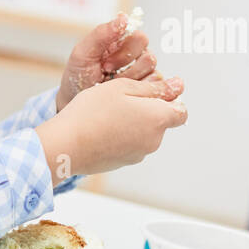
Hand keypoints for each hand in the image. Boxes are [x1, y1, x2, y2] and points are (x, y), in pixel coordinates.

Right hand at [36, 75, 186, 181]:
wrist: (66, 145)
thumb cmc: (91, 112)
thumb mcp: (122, 88)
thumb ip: (153, 88)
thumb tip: (177, 86)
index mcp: (157, 119)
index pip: (181, 111)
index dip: (172, 100)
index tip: (155, 91)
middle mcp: (153, 140)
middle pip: (161, 122)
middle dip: (148, 109)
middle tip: (121, 98)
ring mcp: (138, 154)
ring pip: (144, 133)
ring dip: (133, 122)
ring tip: (107, 113)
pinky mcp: (123, 163)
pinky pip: (130, 145)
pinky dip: (122, 136)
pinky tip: (102, 128)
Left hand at [56, 12, 158, 111]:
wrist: (77, 106)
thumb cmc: (78, 78)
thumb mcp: (83, 53)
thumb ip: (101, 33)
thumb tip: (123, 17)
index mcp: (121, 43)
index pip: (139, 37)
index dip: (125, 50)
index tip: (105, 61)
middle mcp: (135, 56)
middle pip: (148, 54)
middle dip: (126, 67)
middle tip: (107, 72)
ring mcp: (141, 74)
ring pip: (152, 71)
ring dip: (129, 79)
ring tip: (111, 84)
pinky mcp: (146, 90)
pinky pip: (154, 86)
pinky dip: (136, 90)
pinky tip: (121, 93)